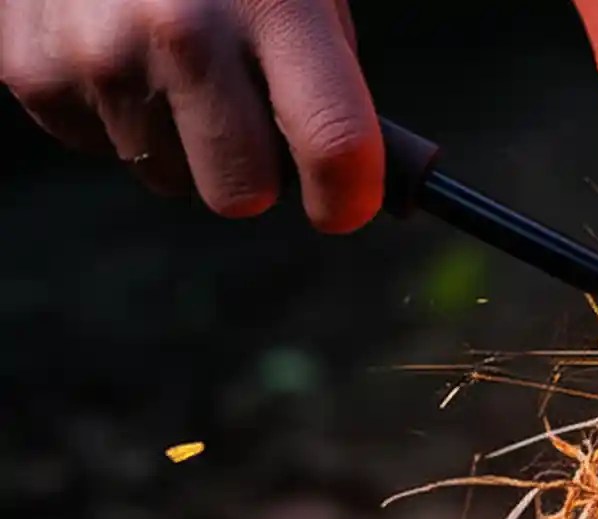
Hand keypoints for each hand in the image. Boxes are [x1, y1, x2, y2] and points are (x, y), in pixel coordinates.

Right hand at [0, 0, 381, 233]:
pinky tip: (121, 51)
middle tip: (248, 119)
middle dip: (255, 173)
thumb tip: (347, 175)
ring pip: (170, 179)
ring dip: (182, 143)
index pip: (331, 143)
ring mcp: (101, 56)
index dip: (346, 197)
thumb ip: (323, 72)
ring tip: (172, 61)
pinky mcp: (36, 74)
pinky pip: (104, 151)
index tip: (344, 206)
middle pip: (242, 192)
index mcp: (273, 3)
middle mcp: (183, 32)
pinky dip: (120, 118)